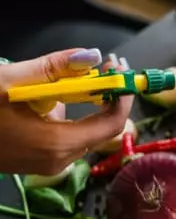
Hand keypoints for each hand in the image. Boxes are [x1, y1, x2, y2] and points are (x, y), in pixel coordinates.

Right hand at [0, 48, 133, 174]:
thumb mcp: (9, 82)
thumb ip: (54, 68)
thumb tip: (91, 55)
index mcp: (57, 144)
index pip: (113, 122)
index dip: (123, 94)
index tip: (120, 69)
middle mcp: (57, 159)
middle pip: (99, 125)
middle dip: (101, 93)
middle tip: (97, 64)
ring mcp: (46, 163)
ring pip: (79, 127)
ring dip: (75, 101)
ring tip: (49, 80)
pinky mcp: (35, 161)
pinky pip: (60, 134)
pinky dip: (58, 113)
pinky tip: (32, 99)